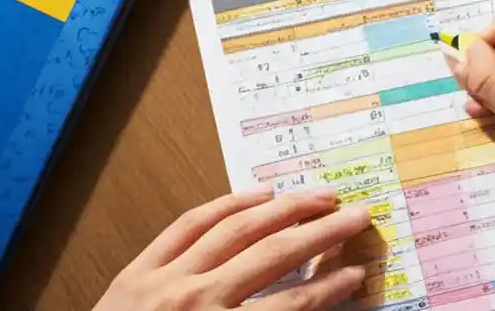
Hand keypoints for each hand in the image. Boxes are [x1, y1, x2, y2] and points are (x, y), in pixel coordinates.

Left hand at [93, 186, 369, 310]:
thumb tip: (299, 309)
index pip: (292, 307)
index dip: (329, 287)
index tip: (356, 272)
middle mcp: (197, 303)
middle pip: (273, 256)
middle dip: (320, 233)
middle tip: (356, 216)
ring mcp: (165, 280)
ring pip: (235, 229)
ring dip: (282, 208)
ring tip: (316, 195)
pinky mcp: (138, 270)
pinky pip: (188, 225)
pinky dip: (225, 205)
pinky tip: (255, 194)